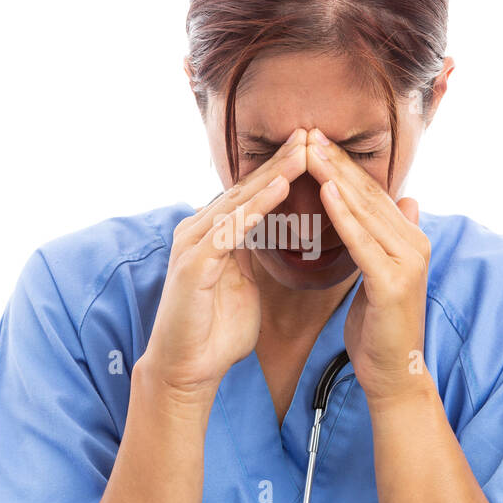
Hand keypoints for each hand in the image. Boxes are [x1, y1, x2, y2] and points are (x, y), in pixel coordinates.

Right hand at [144, 128, 307, 398]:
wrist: (187, 370)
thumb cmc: (216, 332)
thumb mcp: (245, 284)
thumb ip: (255, 257)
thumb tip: (276, 239)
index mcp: (213, 234)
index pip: (252, 193)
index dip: (282, 170)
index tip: (315, 148)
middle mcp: (199, 230)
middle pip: (245, 187)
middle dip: (280, 160)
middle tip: (312, 132)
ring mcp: (193, 244)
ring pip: (239, 201)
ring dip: (273, 175)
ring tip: (304, 151)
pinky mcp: (194, 264)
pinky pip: (230, 228)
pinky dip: (256, 208)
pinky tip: (280, 189)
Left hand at [306, 128, 431, 403]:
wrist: (394, 375)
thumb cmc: (381, 330)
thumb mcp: (384, 276)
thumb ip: (390, 238)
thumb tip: (407, 201)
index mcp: (410, 240)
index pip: (372, 194)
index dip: (344, 165)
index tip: (316, 140)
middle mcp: (414, 244)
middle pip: (368, 194)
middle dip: (337, 162)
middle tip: (309, 131)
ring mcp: (406, 262)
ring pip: (364, 211)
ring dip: (335, 177)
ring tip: (310, 149)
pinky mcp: (393, 282)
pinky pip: (361, 241)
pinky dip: (342, 215)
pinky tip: (325, 191)